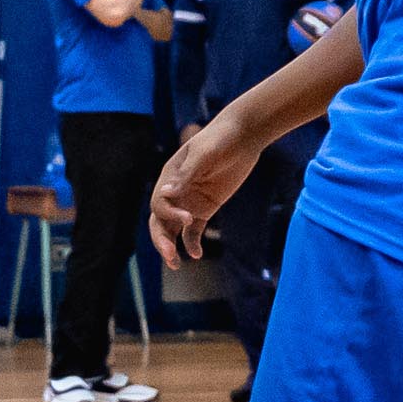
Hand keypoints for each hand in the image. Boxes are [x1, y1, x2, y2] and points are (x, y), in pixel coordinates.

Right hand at [151, 112, 257, 263]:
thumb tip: (166, 193)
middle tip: (170, 256)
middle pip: (160, 221)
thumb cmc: (220, 140)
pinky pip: (193, 231)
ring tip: (176, 265)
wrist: (243, 136)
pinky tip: (197, 254)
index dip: (170, 214)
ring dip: (171, 247)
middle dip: (161, 240)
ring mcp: (189, 201)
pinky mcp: (205, 208)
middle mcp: (175, 192)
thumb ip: (186, 175)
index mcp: (169, 177)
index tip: (188, 218)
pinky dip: (192, 244)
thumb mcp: (204, 155)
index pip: (159, 203)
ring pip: (173, 229)